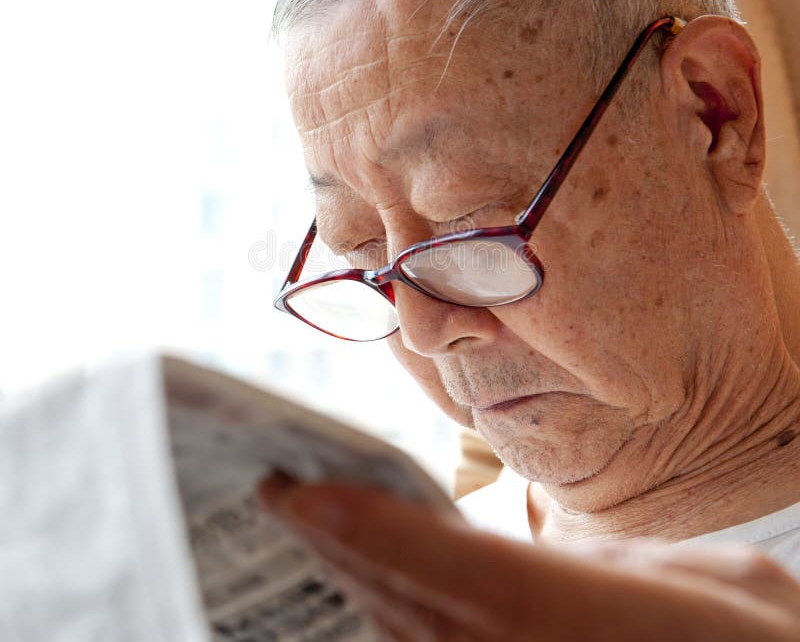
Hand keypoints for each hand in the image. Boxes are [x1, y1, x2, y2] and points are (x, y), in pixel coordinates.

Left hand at [258, 476, 799, 640]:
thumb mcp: (717, 589)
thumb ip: (604, 567)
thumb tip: (523, 549)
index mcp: (578, 618)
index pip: (450, 568)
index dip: (367, 526)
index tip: (293, 492)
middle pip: (407, 602)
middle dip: (332, 542)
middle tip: (275, 489)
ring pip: (410, 635)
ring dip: (350, 576)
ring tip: (304, 522)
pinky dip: (391, 609)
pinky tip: (368, 583)